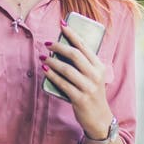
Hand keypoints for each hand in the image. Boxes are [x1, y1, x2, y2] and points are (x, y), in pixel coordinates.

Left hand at [42, 18, 111, 138]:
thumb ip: (83, 64)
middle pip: (75, 55)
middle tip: (47, 43)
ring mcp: (88, 87)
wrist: (99, 119)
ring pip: (67, 69)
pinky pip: (63, 84)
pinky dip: (52, 75)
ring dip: (52, 61)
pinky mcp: (80, 98)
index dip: (72, 33)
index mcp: (99, 66)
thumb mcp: (94, 77)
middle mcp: (95, 75)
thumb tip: (62, 49)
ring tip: (43, 56)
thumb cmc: (92, 93)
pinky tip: (45, 69)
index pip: (84, 46)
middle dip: (59, 46)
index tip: (62, 24)